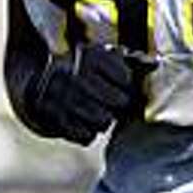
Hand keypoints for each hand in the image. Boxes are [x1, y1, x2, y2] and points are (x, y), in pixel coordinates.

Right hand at [21, 45, 140, 145]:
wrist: (37, 81)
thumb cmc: (79, 70)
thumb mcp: (100, 57)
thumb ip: (130, 60)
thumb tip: (155, 64)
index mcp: (89, 56)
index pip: (125, 78)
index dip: (125, 84)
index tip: (119, 84)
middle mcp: (75, 74)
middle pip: (118, 102)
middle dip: (118, 104)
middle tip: (110, 102)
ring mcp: (63, 97)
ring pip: (104, 121)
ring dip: (104, 120)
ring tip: (97, 112)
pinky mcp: (54, 118)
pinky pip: (86, 136)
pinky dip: (87, 133)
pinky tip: (82, 122)